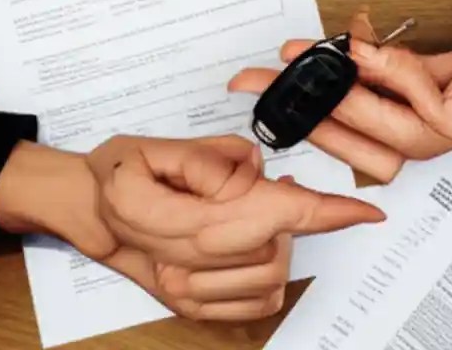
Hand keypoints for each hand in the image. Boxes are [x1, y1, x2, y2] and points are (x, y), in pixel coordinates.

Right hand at [0, 135, 382, 320]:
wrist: (86, 209)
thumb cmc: (121, 170)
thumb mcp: (156, 145)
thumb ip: (210, 158)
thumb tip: (254, 170)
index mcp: (170, 218)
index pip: (263, 216)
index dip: (320, 213)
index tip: (365, 211)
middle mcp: (179, 264)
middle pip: (274, 245)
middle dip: (285, 213)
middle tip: (263, 187)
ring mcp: (186, 291)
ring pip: (273, 273)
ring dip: (276, 242)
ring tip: (247, 214)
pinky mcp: (193, 306)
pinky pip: (259, 299)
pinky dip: (268, 272)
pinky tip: (248, 245)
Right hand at [228, 21, 451, 171]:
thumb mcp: (409, 63)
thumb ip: (372, 68)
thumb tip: (328, 57)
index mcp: (393, 132)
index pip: (330, 127)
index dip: (292, 107)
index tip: (259, 85)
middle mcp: (409, 143)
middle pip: (340, 130)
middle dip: (299, 97)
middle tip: (270, 70)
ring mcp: (431, 138)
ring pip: (369, 117)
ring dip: (341, 82)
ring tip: (317, 54)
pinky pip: (411, 98)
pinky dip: (390, 71)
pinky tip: (372, 52)